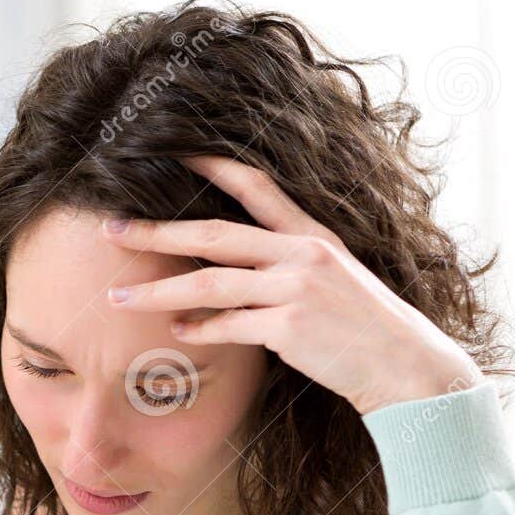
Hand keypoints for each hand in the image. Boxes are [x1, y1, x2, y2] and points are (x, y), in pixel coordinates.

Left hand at [101, 154, 480, 415]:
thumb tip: (230, 276)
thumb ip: (285, 268)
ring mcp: (296, 289)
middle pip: (213, 233)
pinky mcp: (290, 328)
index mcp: (310, 234)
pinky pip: (229, 326)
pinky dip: (200, 330)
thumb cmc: (362, 327)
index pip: (256, 186)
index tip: (172, 151)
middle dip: (156, 232)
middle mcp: (301, 253)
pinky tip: (177, 332)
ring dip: (158, 292)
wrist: (403, 364)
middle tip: (111, 230)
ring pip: (210, 283)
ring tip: (120, 300)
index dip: (212, 165)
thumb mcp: (333, 279)